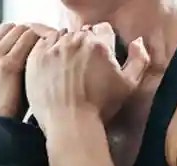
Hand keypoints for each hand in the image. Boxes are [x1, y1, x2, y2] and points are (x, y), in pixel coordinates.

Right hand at [0, 23, 55, 117]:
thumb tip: (3, 49)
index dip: (15, 39)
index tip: (27, 49)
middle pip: (9, 28)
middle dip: (25, 37)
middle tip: (40, 50)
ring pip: (21, 30)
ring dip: (35, 40)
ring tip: (46, 55)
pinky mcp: (7, 65)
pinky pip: (30, 40)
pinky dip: (41, 44)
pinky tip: (49, 57)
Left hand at [25, 23, 149, 123]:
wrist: (70, 124)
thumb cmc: (100, 108)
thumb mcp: (129, 86)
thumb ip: (139, 60)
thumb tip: (137, 42)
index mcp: (99, 45)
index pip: (103, 30)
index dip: (103, 44)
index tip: (99, 58)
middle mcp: (76, 41)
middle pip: (82, 33)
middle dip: (84, 46)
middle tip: (83, 67)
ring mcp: (54, 48)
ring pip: (62, 36)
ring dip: (66, 46)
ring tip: (67, 68)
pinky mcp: (36, 57)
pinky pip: (42, 43)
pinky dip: (48, 51)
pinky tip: (53, 67)